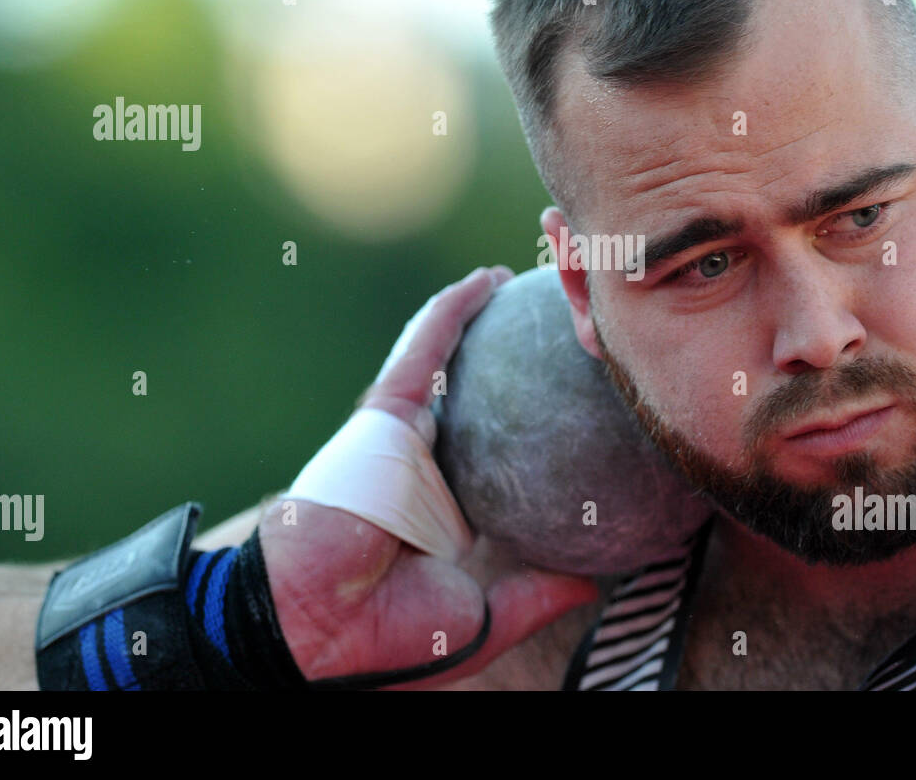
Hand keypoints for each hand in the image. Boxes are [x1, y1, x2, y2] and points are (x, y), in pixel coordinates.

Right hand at [258, 266, 600, 686]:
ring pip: (452, 358)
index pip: (503, 454)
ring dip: (486, 313)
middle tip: (559, 325)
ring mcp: (404, 435)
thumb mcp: (485, 619)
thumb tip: (598, 584)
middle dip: (515, 354)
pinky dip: (453, 310)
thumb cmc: (387, 636)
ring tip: (528, 283)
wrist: (317, 630)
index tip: (577, 401)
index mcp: (449, 509)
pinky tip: (488, 280)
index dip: (535, 423)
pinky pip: (425, 348)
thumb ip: (539, 597)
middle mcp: (429, 464)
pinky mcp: (384, 413)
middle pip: (481, 393)